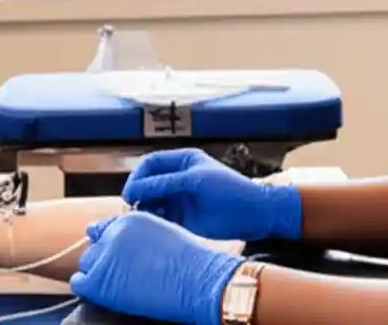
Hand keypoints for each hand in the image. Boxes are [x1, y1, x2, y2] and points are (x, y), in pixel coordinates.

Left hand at [70, 212, 243, 324]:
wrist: (197, 280)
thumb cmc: (189, 262)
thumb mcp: (163, 234)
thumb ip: (138, 234)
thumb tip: (123, 244)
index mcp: (129, 220)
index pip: (102, 229)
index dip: (109, 245)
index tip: (118, 258)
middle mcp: (113, 234)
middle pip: (94, 247)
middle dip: (104, 260)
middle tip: (122, 275)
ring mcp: (104, 256)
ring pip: (87, 264)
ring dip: (98, 274)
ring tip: (120, 284)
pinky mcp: (98, 280)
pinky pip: (79, 283)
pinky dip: (88, 288)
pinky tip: (106, 292)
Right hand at [122, 149, 301, 241]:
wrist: (256, 215)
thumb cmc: (231, 191)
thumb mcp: (197, 182)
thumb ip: (166, 184)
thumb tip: (136, 189)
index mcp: (184, 161)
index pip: (151, 163)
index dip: (138, 176)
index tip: (131, 192)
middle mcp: (179, 178)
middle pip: (149, 182)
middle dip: (139, 193)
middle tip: (133, 208)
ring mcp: (181, 198)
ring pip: (153, 201)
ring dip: (145, 208)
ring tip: (142, 218)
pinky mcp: (184, 218)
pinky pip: (162, 217)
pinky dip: (154, 221)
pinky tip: (153, 226)